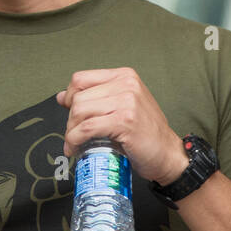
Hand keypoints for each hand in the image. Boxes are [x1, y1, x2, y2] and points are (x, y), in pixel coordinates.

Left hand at [56, 68, 187, 185]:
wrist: (168, 154)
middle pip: (78, 96)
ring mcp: (126, 101)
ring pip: (80, 110)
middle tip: (73, 135)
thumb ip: (96, 99)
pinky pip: (88, 127)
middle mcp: (126, 84)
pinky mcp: (124, 121)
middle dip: (70, 119)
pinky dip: (75, 139)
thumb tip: (62, 96)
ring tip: (73, 143)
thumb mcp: (122, 107)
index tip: (70, 113)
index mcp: (124, 76)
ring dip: (70, 131)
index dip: (70, 97)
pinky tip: (75, 148)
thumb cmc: (145, 134)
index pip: (81, 78)